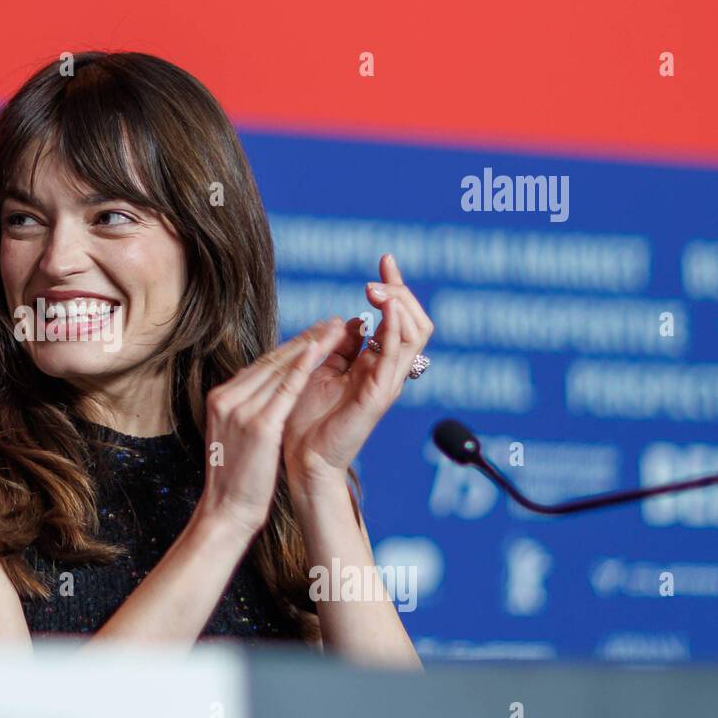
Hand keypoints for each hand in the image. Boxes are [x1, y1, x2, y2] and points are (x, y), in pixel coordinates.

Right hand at [197, 316, 347, 540]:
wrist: (226, 510)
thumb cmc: (237, 478)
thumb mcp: (237, 435)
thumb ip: (249, 409)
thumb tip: (270, 391)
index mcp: (221, 398)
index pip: (262, 365)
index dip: (291, 347)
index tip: (315, 334)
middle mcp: (227, 397)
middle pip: (272, 361)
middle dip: (305, 339)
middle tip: (332, 321)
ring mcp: (240, 409)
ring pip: (280, 369)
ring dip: (310, 345)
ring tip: (335, 328)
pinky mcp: (258, 424)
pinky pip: (285, 389)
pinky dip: (303, 367)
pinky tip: (319, 351)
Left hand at [283, 253, 433, 487]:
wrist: (300, 458)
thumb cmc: (306, 417)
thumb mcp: (320, 368)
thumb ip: (339, 344)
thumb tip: (354, 317)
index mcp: (374, 364)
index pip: (400, 317)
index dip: (396, 287)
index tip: (386, 259)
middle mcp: (387, 372)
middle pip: (416, 321)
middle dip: (401, 292)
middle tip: (377, 278)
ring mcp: (386, 383)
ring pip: (416, 334)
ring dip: (399, 305)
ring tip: (379, 289)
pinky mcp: (378, 396)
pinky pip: (396, 357)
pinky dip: (395, 330)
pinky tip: (386, 311)